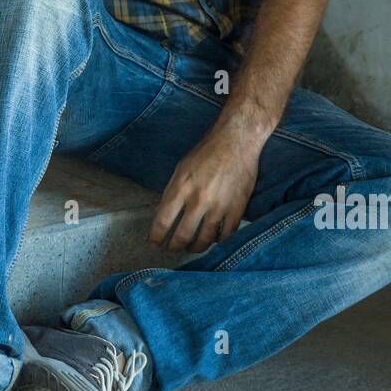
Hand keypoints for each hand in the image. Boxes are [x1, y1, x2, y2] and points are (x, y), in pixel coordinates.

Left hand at [149, 126, 260, 253]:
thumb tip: (162, 216)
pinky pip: (226, 234)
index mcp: (181, 188)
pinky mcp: (238, 208)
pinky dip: (218, 241)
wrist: (237, 140)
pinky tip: (213, 239)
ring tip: (191, 247)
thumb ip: (172, 193)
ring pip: (205, 240)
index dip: (155, 237)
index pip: (163, 221)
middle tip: (171, 249)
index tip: (153, 244)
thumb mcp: (181, 169)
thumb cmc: (206, 152)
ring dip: (195, 247)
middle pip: (182, 236)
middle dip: (173, 247)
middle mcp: (199, 200)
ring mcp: (220, 206)